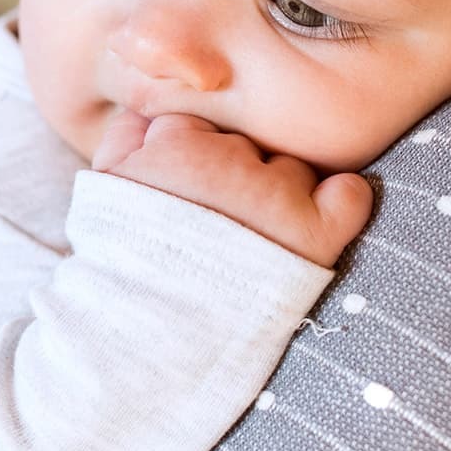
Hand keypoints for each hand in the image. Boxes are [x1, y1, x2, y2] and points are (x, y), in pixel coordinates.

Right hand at [91, 110, 372, 265]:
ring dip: (278, 190)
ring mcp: (273, 196)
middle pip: (244, 143)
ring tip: (252, 238)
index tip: (182, 187)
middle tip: (214, 219)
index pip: (196, 121)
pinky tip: (321, 215)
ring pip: (291, 167)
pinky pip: (348, 195)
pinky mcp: (312, 234)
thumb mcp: (102, 192)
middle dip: (231, 170)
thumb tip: (146, 111)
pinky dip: (342, 201)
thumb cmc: (122, 267)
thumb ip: (123, 138)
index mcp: (174, 146)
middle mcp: (226, 162)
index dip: (188, 153)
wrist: (148, 339)